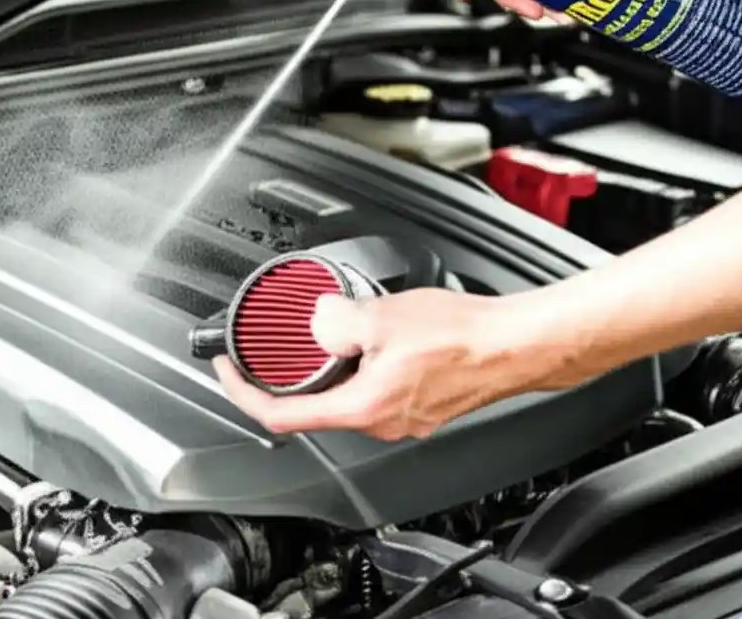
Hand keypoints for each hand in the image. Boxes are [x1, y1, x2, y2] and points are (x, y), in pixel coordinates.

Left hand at [214, 289, 587, 440]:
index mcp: (360, 408)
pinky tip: (369, 344)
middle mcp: (379, 425)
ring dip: (326, 371)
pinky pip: (373, 392)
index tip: (226, 370)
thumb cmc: (462, 337)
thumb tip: (314, 319)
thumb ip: (333, 320)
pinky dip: (358, 370)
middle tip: (268, 349)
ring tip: (323, 337)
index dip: (241, 393)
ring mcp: (401, 420)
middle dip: (285, 377)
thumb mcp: (380, 316)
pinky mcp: (420, 407)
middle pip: (310, 408)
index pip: (279, 416)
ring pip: (345, 398)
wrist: (515, 345)